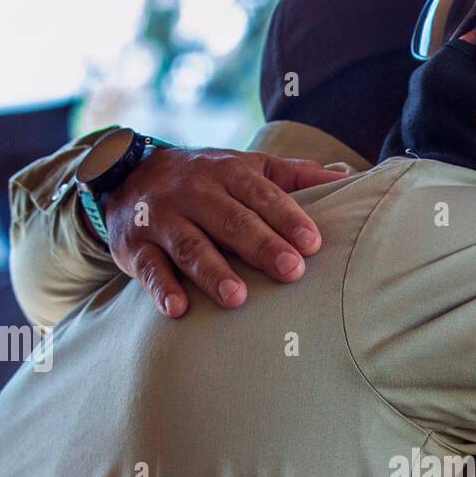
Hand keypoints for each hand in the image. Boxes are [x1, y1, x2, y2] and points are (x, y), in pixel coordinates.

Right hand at [102, 146, 347, 316]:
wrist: (127, 175)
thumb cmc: (206, 179)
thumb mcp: (247, 167)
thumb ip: (295, 175)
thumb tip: (348, 177)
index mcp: (227, 172)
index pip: (262, 194)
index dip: (287, 218)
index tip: (312, 243)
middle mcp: (194, 192)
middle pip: (231, 220)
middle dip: (261, 246)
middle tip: (290, 272)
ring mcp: (162, 219)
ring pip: (190, 245)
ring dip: (213, 271)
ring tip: (238, 298)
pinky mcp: (135, 246)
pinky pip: (148, 268)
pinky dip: (161, 288)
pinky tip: (178, 309)